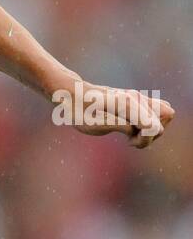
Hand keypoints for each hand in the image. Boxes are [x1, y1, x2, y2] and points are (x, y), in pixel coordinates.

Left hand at [55, 83, 174, 147]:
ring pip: (165, 112)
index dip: (146, 139)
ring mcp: (137, 97)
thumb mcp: (95, 124)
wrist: (73, 96)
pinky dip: (149, 122)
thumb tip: (139, 129)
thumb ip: (121, 125)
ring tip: (132, 133)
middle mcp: (136, 97)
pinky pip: (156, 111)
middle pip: (167, 116)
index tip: (129, 142)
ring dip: (153, 127)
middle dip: (153, 133)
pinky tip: (130, 128)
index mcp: (127, 104)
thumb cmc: (81, 112)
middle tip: (131, 138)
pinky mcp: (135, 100)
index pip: (154, 126)